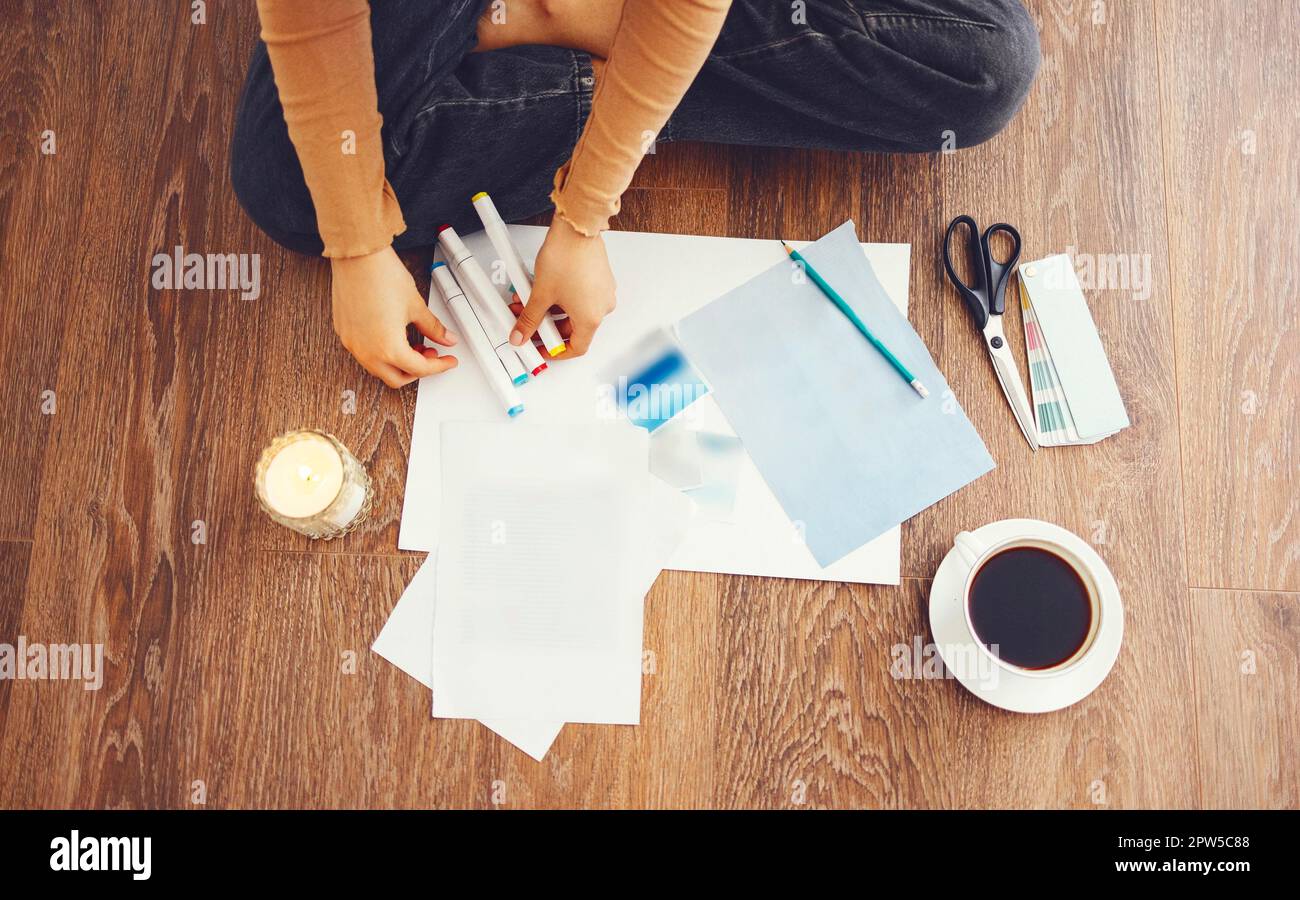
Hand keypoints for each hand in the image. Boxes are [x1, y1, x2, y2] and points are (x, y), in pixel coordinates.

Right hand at [330, 246, 457, 387]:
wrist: (356, 256)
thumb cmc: (381, 276)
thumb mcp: (416, 306)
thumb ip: (433, 328)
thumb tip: (446, 338)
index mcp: (388, 348)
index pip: (420, 369)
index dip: (439, 366)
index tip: (448, 361)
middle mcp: (366, 351)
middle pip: (396, 378)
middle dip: (417, 371)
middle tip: (430, 354)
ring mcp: (352, 343)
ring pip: (378, 369)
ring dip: (397, 363)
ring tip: (412, 344)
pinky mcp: (344, 332)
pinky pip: (364, 353)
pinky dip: (381, 352)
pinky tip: (392, 336)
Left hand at [510, 215, 615, 356]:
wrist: (576, 228)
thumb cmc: (567, 257)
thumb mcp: (541, 294)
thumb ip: (529, 319)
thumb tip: (521, 334)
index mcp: (591, 318)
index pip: (576, 348)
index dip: (555, 351)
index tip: (542, 348)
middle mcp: (602, 307)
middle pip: (573, 329)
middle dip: (547, 326)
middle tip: (529, 323)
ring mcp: (603, 292)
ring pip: (574, 311)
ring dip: (551, 310)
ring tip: (530, 301)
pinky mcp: (600, 279)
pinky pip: (580, 296)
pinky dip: (562, 298)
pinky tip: (544, 289)